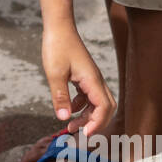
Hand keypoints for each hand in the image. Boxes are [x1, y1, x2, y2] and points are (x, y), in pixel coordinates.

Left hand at [40, 22, 114, 137]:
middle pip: (106, 107)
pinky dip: (81, 105)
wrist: (58, 27)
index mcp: (92, 80)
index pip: (104, 107)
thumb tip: (64, 118)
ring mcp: (90, 77)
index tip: (85, 134)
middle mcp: (95, 80)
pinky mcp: (84, 75)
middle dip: (95, 122)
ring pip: (97, 102)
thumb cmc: (57, 47)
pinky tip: (69, 108)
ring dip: (87, 115)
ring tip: (70, 125)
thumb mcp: (55, 74)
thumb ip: (60, 97)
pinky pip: (88, 95)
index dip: (97, 123)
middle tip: (80, 133)